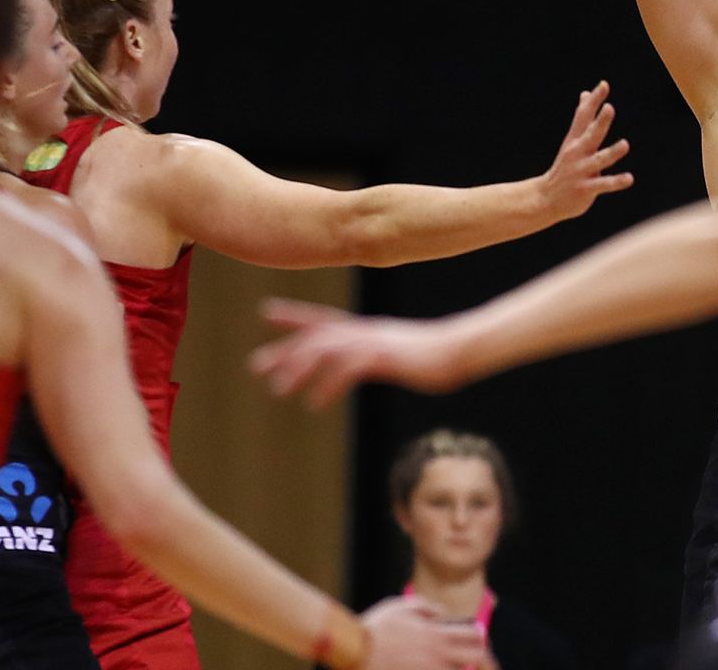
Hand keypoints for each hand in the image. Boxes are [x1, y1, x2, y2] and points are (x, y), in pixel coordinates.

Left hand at [251, 301, 458, 409]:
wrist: (461, 349)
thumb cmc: (438, 354)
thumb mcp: (402, 352)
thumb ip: (383, 354)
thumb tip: (376, 360)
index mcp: (368, 328)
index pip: (323, 318)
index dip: (294, 315)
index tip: (267, 313)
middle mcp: (365, 330)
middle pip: (316, 336)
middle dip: (285, 350)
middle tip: (256, 365)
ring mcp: (373, 341)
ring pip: (325, 350)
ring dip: (298, 370)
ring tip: (277, 390)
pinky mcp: (383, 356)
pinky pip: (347, 369)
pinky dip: (327, 386)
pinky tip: (314, 403)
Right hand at [358, 597, 486, 669]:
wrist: (353, 654)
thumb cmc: (376, 628)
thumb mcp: (402, 607)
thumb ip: (428, 608)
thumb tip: (443, 613)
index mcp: (437, 635)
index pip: (474, 636)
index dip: (477, 635)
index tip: (474, 635)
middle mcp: (438, 656)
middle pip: (475, 658)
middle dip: (475, 654)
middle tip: (466, 651)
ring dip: (457, 666)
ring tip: (446, 660)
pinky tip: (432, 667)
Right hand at [536, 81, 633, 221]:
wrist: (546, 199)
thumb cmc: (565, 166)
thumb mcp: (572, 140)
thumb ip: (582, 118)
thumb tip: (586, 93)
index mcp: (575, 140)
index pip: (584, 116)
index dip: (594, 101)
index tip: (604, 85)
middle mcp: (578, 153)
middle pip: (591, 134)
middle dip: (600, 121)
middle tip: (609, 108)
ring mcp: (581, 171)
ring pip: (599, 159)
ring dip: (612, 152)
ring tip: (625, 144)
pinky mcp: (586, 189)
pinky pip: (603, 184)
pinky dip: (616, 181)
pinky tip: (629, 178)